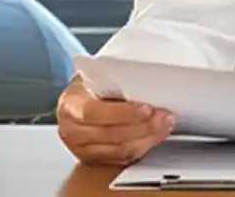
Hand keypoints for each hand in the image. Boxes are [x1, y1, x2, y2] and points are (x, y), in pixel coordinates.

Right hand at [56, 74, 175, 165]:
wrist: (78, 100)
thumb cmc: (89, 85)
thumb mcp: (95, 75)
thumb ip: (114, 78)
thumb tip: (146, 77)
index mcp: (70, 104)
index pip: (93, 112)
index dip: (123, 113)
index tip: (147, 108)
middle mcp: (72, 130)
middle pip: (110, 135)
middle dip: (143, 127)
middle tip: (164, 117)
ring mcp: (82, 149)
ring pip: (119, 150)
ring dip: (147, 139)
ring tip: (164, 125)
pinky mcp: (94, 160)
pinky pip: (122, 159)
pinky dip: (142, 148)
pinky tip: (154, 136)